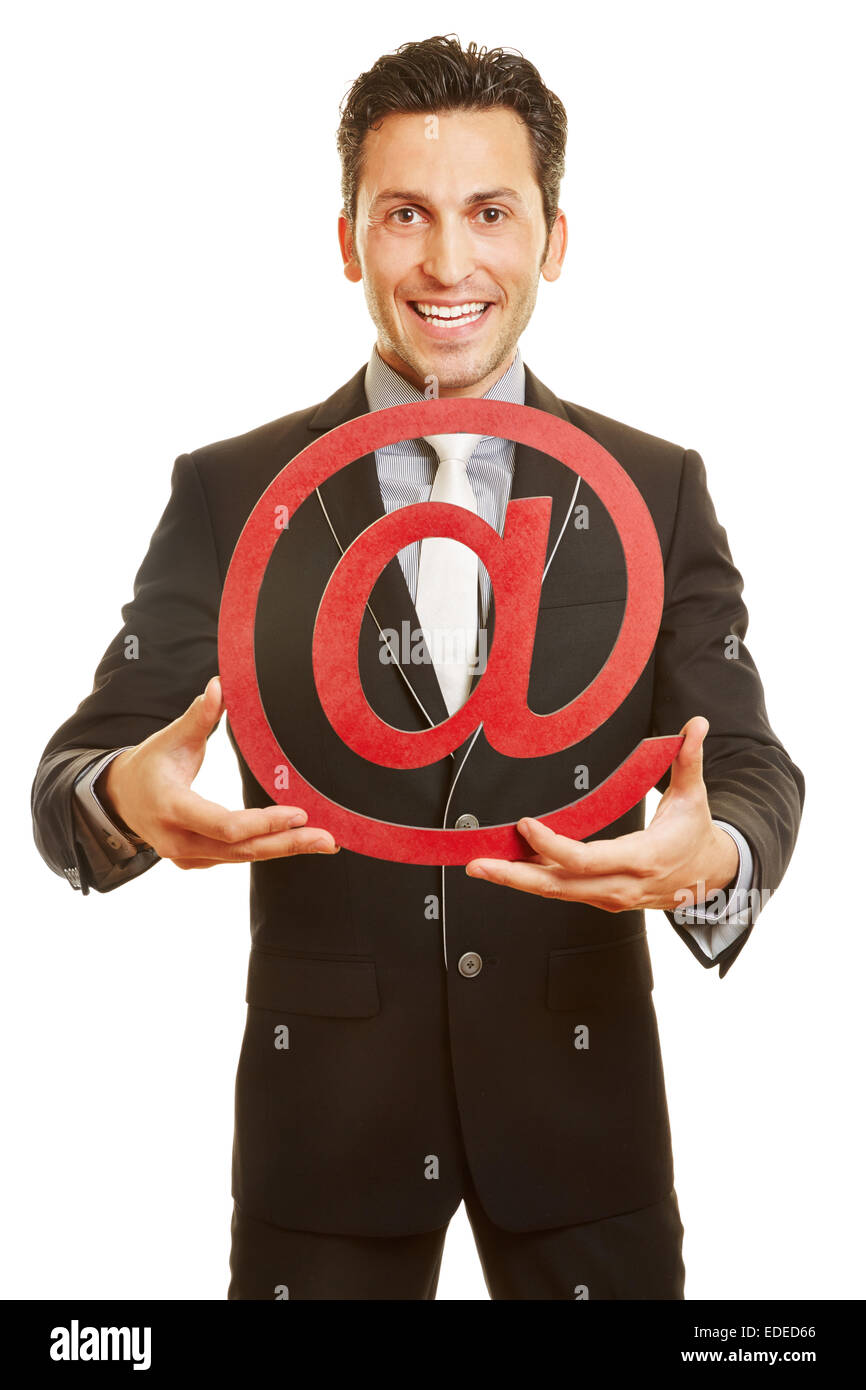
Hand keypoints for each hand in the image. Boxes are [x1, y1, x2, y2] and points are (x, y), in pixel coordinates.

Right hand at [100, 675, 337, 868]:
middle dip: (287, 844)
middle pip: (241, 850)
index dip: (264, 822)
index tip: (299, 813)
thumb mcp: (171, 737)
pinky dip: (266, 849)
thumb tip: (219, 684)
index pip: (225, 826)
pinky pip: (235, 858)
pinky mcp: (195, 862)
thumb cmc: (151, 763)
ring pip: (241, 858)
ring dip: (284, 849)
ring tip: (324, 841)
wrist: (120, 798)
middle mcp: (177, 841)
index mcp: (172, 808)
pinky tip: (296, 841)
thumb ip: (198, 715)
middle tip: (328, 839)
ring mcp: (185, 857)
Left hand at [464, 716, 737, 911]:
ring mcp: (610, 896)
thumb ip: (689, 758)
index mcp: (642, 858)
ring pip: (555, 892)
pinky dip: (533, 881)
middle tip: (479, 863)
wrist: (710, 875)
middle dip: (515, 876)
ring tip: (483, 866)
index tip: (525, 825)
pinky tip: (509, 868)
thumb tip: (697, 724)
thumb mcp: (694, 795)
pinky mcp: (601, 898)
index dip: (552, 846)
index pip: (586, 860)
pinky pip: (562, 891)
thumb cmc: (695, 833)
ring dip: (516, 880)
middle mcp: (621, 885)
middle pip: (559, 885)